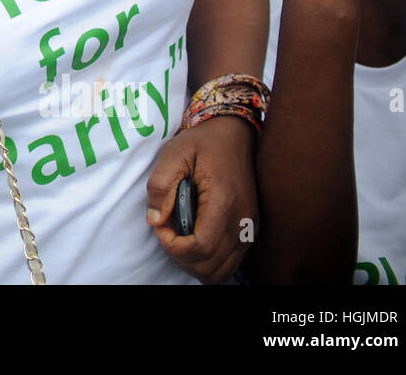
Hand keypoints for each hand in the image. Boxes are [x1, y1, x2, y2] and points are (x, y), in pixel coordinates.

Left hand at [147, 116, 257, 283]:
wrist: (233, 135)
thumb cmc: (202, 143)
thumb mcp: (173, 154)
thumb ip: (160, 186)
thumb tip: (155, 220)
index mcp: (223, 201)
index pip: (200, 246)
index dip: (173, 246)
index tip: (160, 226)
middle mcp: (242, 220)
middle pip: (210, 266)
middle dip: (180, 256)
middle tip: (167, 231)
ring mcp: (248, 227)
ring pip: (221, 271)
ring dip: (194, 262)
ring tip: (179, 237)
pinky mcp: (249, 230)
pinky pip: (230, 262)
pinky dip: (209, 260)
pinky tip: (194, 238)